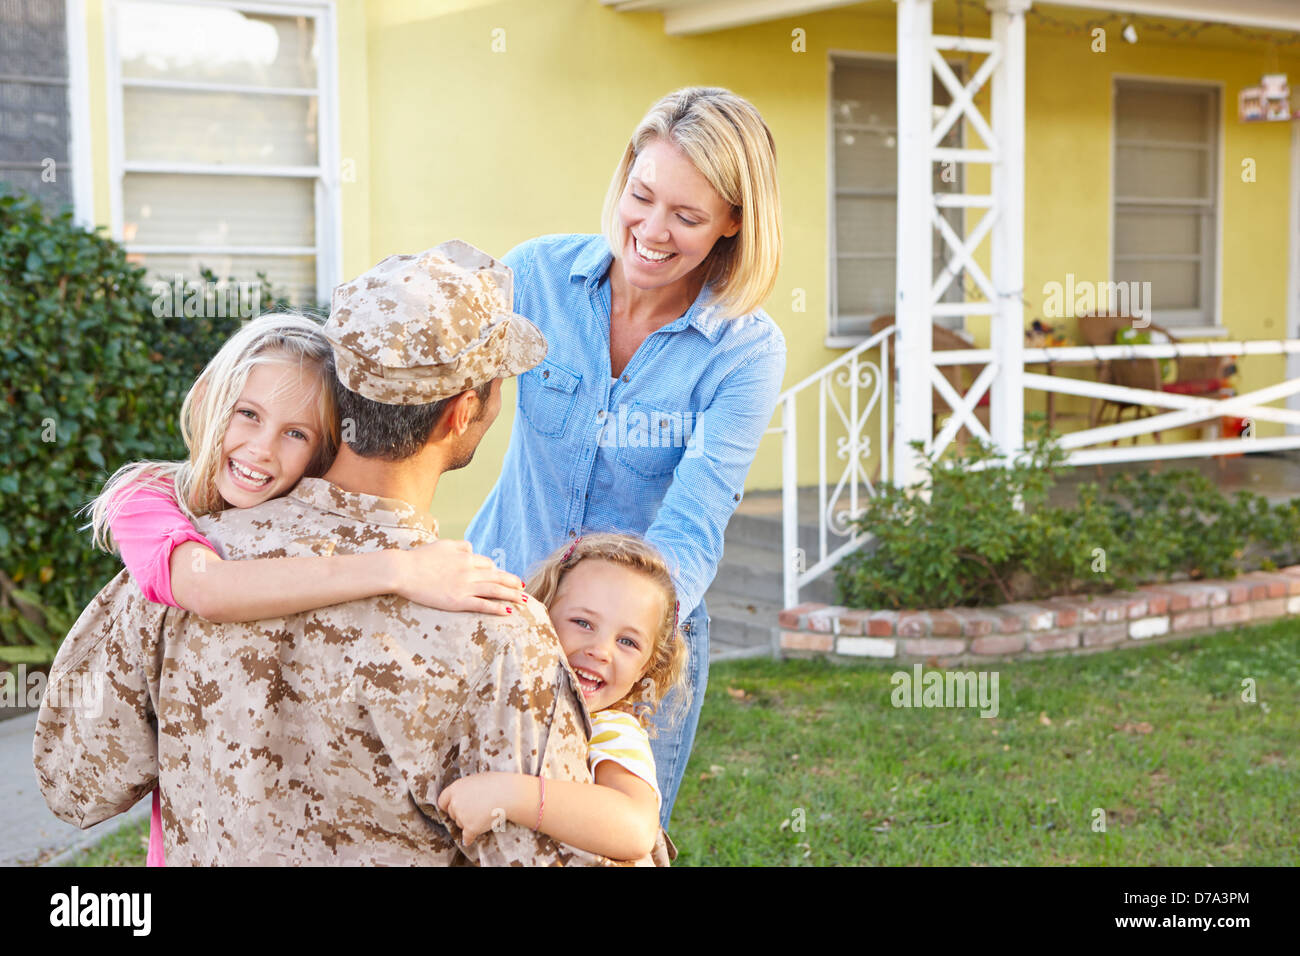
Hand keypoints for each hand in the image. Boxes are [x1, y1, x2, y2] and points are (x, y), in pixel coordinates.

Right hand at [394, 540, 525, 614]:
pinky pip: (483, 605)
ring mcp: (464, 586)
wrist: (403, 571)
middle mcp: (469, 570)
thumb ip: (460, 545)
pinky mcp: (458, 601)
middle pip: (497, 576)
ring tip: (523, 600)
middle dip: (512, 582)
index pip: (488, 564)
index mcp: (466, 556)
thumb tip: (472, 548)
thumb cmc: (420, 558)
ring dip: (511, 595)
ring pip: (495, 590)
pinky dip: (497, 608)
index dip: (497, 571)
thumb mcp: (443, 544)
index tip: (504, 577)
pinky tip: (508, 612)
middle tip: (523, 588)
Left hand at [437, 773, 527, 844]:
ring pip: (461, 824)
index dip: (448, 806)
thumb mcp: (476, 780)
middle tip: (474, 812)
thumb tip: (463, 797)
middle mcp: (455, 802)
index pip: (442, 801)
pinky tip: (470, 840)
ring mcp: (462, 816)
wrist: (508, 794)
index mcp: (455, 788)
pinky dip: (469, 839)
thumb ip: (465, 789)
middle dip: (461, 814)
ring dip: (468, 823)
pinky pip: (467, 837)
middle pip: (452, 814)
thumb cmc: (496, 784)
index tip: (452, 809)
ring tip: (483, 816)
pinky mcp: (470, 827)